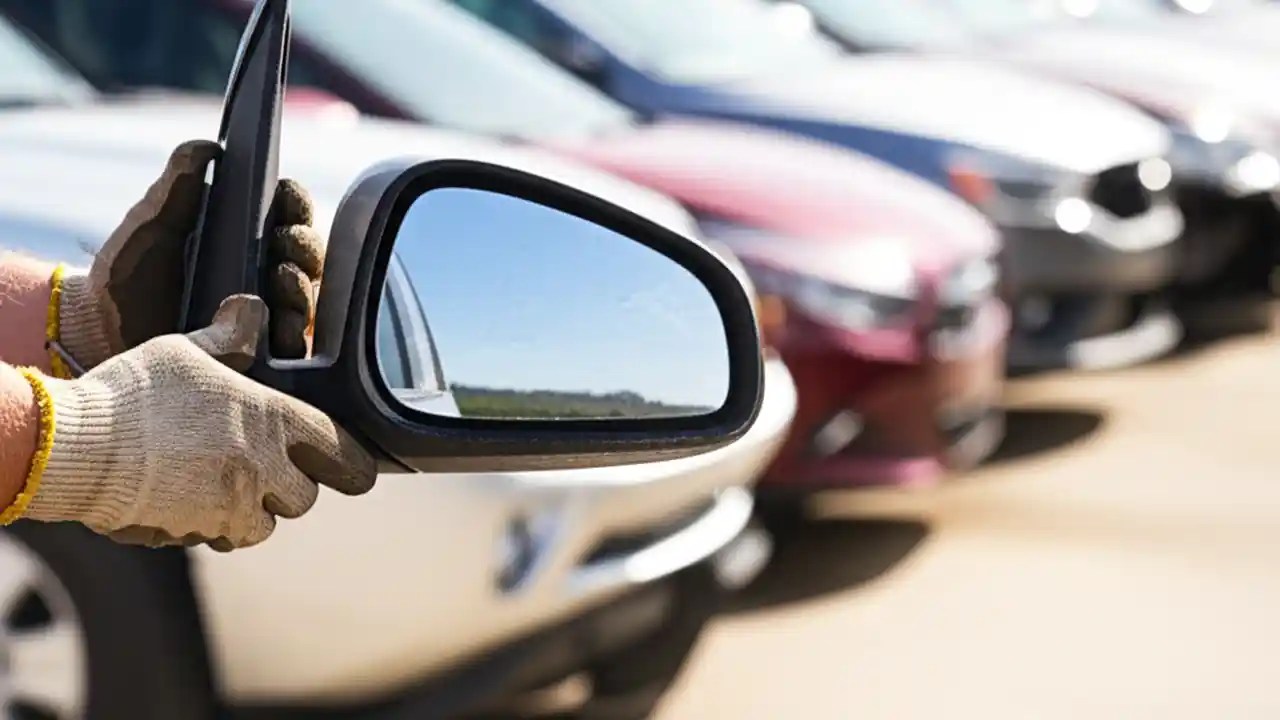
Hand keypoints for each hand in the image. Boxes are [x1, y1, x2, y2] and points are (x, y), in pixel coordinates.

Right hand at [25, 295, 375, 550]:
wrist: (79, 447)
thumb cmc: (133, 392)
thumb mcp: (185, 351)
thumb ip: (228, 339)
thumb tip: (251, 311)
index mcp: (272, 420)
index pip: (342, 451)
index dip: (351, 462)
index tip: (351, 465)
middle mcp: (262, 468)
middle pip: (305, 497)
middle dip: (292, 487)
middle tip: (265, 468)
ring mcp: (231, 506)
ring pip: (267, 524)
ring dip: (255, 511)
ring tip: (224, 485)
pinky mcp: (198, 532)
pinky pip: (224, 538)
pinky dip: (219, 527)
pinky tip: (192, 502)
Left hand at [57, 140, 324, 369]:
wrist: (97, 335)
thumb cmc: (125, 277)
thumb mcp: (149, 225)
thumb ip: (176, 185)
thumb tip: (207, 146)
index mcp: (245, 236)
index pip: (288, 211)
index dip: (294, 202)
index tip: (285, 197)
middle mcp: (263, 275)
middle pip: (307, 254)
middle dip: (304, 244)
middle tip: (285, 243)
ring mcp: (265, 317)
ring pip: (308, 299)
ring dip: (303, 287)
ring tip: (283, 280)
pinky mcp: (261, 357)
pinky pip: (295, 348)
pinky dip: (295, 335)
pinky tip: (281, 326)